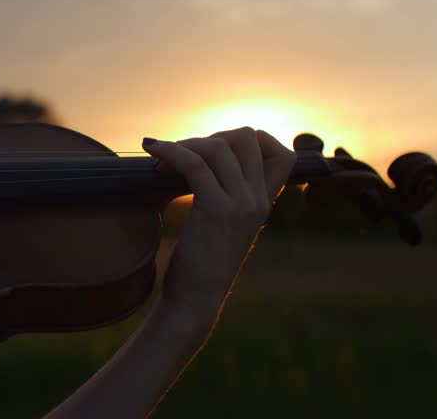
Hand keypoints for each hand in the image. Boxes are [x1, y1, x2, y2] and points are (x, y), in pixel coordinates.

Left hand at [142, 127, 295, 307]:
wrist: (195, 299)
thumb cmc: (200, 263)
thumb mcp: (223, 225)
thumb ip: (226, 196)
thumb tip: (197, 160)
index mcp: (264, 203)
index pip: (282, 152)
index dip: (250, 140)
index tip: (215, 153)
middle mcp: (258, 200)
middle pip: (246, 137)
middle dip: (209, 138)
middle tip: (182, 159)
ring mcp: (241, 204)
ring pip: (217, 147)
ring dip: (183, 145)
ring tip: (161, 162)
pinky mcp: (217, 210)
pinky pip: (194, 164)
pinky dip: (170, 151)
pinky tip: (153, 153)